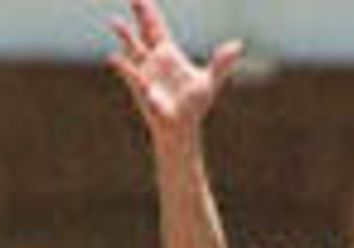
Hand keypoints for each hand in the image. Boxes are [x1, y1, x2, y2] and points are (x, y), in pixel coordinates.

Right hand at [110, 0, 242, 140]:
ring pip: (133, 48)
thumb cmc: (194, 107)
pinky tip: (114, 58)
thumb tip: (239, 45)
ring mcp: (144, 71)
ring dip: (125, 36)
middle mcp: (153, 58)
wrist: (182, 129)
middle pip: (143, 30)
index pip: (156, 26)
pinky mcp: (140, 87)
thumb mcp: (210, 82)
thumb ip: (221, 63)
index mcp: (167, 52)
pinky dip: (124, 66)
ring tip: (115, 21)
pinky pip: (131, 73)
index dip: (149, 11)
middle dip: (139, 14)